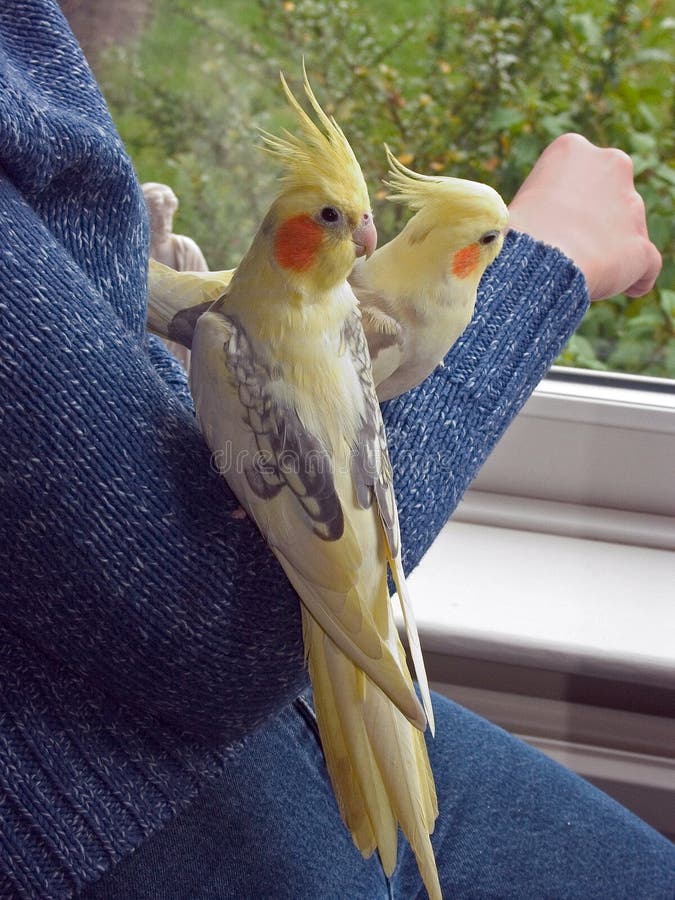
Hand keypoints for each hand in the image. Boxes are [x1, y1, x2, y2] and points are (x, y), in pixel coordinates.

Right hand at [507, 133, 661, 299]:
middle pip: (611, 198)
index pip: (580, 174)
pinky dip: (635, 278)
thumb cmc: (515, 235)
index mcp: (573, 150)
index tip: (551, 224)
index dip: (567, 203)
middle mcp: (610, 164)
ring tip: (581, 272)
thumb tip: (566, 233)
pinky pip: (646, 265)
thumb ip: (553, 207)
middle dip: (597, 222)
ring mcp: (632, 205)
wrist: (534, 260)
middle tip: (567, 247)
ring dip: (610, 251)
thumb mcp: (526, 204)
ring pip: (628, 230)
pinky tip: (625, 289)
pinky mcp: (642, 246)